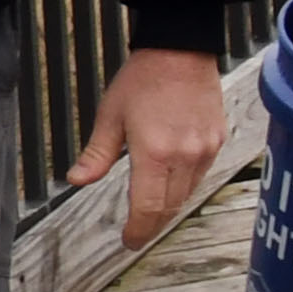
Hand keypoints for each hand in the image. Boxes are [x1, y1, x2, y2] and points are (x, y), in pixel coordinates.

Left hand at [76, 45, 227, 250]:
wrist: (180, 49)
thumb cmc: (142, 80)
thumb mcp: (110, 116)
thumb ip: (96, 155)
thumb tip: (76, 181)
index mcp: (154, 153)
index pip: (148, 208)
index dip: (138, 231)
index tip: (129, 242)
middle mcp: (185, 156)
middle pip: (169, 207)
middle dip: (151, 224)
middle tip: (136, 233)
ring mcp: (205, 150)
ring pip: (187, 195)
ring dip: (168, 207)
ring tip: (150, 212)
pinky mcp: (216, 141)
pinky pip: (200, 176)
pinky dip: (183, 187)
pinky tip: (169, 184)